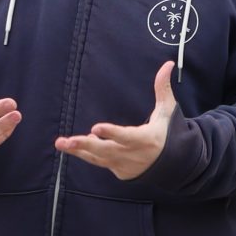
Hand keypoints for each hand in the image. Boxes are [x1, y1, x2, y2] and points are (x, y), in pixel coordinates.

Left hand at [56, 61, 175, 180]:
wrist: (174, 165)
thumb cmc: (169, 133)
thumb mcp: (167, 111)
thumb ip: (163, 88)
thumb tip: (168, 63)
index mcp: (146, 139)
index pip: (127, 136)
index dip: (112, 133)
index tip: (95, 128)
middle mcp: (133, 154)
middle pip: (106, 150)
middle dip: (86, 146)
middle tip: (69, 140)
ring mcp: (124, 165)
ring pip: (98, 158)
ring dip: (79, 151)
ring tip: (61, 143)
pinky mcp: (119, 171)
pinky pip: (100, 162)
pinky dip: (88, 154)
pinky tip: (76, 146)